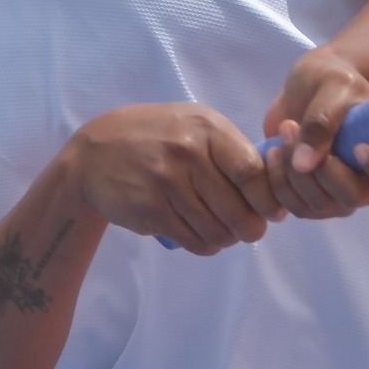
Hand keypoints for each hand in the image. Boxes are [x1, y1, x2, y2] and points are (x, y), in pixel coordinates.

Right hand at [59, 103, 282, 254]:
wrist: (95, 153)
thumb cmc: (157, 136)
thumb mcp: (194, 124)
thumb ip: (231, 148)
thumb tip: (272, 188)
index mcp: (206, 129)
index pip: (252, 172)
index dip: (268, 199)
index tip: (272, 211)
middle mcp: (187, 154)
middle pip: (238, 210)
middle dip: (250, 227)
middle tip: (249, 228)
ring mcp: (166, 184)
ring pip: (217, 231)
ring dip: (226, 238)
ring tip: (223, 230)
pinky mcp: (150, 210)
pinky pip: (193, 241)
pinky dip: (205, 245)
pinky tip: (201, 235)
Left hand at [262, 46, 368, 219]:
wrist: (305, 87)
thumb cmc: (331, 80)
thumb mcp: (332, 86)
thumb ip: (323, 120)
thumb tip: (305, 164)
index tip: (356, 147)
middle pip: (352, 198)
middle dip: (319, 166)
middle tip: (292, 126)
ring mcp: (344, 194)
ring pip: (319, 205)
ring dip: (292, 171)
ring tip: (284, 128)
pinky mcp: (314, 198)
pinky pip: (295, 207)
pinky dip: (277, 182)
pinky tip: (272, 151)